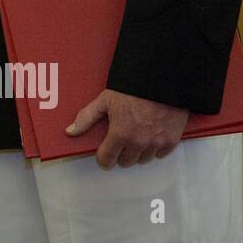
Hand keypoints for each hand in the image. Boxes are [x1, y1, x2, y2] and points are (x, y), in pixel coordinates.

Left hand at [66, 89, 188, 168]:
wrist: (161, 80)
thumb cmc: (133, 89)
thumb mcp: (105, 100)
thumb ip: (86, 118)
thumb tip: (70, 131)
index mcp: (120, 134)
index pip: (107, 159)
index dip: (103, 158)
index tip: (104, 156)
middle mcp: (138, 142)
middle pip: (126, 162)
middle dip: (121, 154)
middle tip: (121, 141)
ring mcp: (156, 143)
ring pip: (143, 159)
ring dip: (138, 152)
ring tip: (136, 136)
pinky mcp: (171, 140)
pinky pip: (160, 154)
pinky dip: (155, 148)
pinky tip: (151, 135)